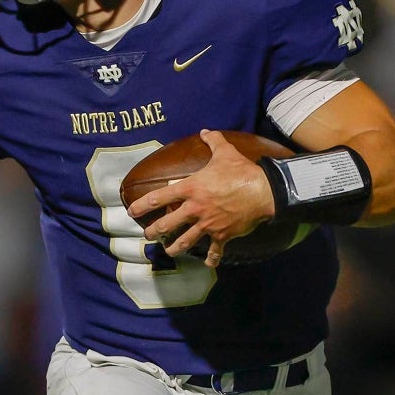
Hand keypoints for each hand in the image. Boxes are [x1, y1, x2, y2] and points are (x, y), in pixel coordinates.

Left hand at [127, 129, 273, 266]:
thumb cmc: (241, 171)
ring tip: (169, 251)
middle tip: (148, 235)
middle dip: (154, 231)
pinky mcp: (222, 235)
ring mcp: (208, 224)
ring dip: (175, 248)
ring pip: (185, 241)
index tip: (132, 212)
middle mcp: (195, 208)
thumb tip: (206, 131)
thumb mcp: (225, 152)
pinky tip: (208, 264)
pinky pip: (215, 251)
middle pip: (167, 224)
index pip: (159, 197)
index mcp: (191, 189)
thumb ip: (213, 140)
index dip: (143, 205)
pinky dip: (211, 259)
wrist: (263, 191)